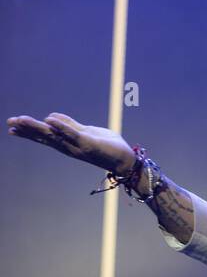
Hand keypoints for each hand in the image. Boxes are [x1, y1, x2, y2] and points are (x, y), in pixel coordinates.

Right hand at [6, 113, 135, 174]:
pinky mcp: (88, 143)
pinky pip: (72, 133)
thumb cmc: (107, 146)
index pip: (44, 135)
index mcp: (67, 142)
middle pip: (44, 136)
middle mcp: (69, 146)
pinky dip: (61, 126)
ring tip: (21, 120)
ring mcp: (77, 145)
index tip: (12, 127)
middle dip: (27, 130)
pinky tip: (49, 120)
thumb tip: (50, 117)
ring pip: (53, 135)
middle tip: (9, 124)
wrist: (124, 159)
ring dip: (37, 127)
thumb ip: (70, 125)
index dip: (28, 131)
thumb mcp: (85, 132)